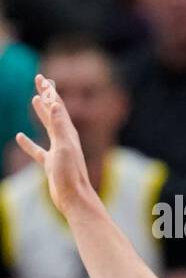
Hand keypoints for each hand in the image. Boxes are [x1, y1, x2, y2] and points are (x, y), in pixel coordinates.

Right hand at [15, 75, 93, 214]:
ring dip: (42, 112)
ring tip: (34, 100)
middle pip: (55, 113)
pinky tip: (20, 137)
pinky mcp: (52, 165)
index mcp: (68, 134)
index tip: (42, 78)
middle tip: (40, 80)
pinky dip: (28, 143)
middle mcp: (65, 140)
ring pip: (48, 127)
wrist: (74, 199)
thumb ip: (58, 125)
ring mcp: (59, 152)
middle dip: (47, 96)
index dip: (50, 92)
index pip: (58, 107)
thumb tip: (55, 102)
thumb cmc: (70, 175)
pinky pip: (38, 150)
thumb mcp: (63, 147)